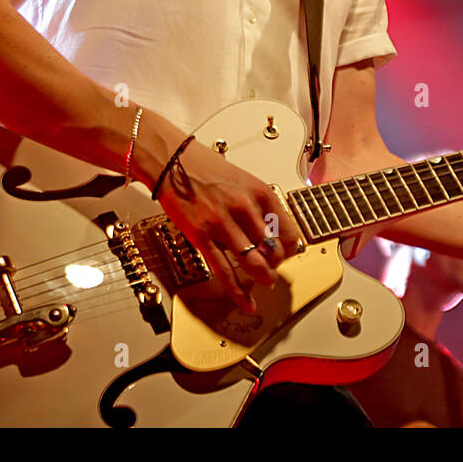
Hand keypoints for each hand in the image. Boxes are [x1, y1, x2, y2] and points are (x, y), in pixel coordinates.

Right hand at [155, 139, 302, 311]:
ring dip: (263, 277)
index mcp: (260, 192)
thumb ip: (258, 205)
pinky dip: (238, 291)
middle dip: (276, 265)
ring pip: (253, 263)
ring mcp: (223, 223)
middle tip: (273, 269)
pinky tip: (245, 301)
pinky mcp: (202, 236)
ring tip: (265, 282)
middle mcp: (245, 207)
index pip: (289, 231)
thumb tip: (269, 232)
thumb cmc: (205, 167)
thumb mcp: (243, 180)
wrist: (171, 160)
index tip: (286, 254)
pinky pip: (224, 271)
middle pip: (273, 250)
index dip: (290, 249)